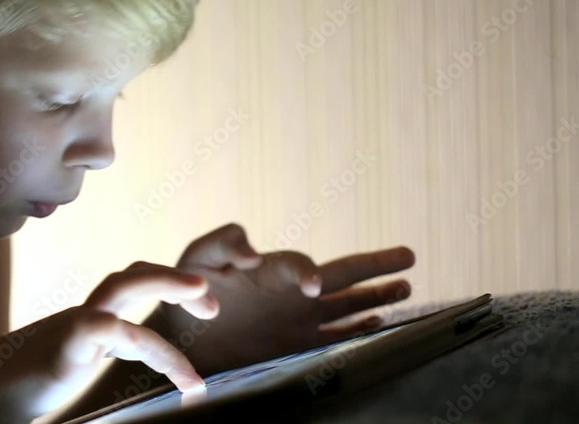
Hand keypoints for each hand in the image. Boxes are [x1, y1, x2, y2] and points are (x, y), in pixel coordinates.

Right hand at [0, 262, 219, 422]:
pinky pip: (118, 331)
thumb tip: (129, 354)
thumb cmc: (19, 390)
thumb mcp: (70, 370)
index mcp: (85, 323)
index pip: (128, 287)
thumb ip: (96, 358)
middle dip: (173, 278)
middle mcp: (82, 316)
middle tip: (211, 301)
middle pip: (130, 276)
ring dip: (168, 283)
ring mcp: (73, 325)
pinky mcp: (67, 344)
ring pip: (124, 285)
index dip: (165, 285)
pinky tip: (185, 379)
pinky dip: (159, 350)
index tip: (201, 305)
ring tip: (207, 301)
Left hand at [155, 224, 415, 376]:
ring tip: (405, 288)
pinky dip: (357, 331)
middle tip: (408, 256)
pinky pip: (334, 338)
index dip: (307, 271)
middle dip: (375, 266)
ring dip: (376, 298)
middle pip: (342, 277)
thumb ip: (223, 243)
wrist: (180, 334)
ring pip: (347, 307)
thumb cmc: (185, 289)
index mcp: (271, 270)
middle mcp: (292, 293)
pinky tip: (377, 325)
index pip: (300, 265)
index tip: (309, 287)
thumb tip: (255, 253)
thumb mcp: (198, 257)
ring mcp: (299, 320)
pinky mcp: (296, 347)